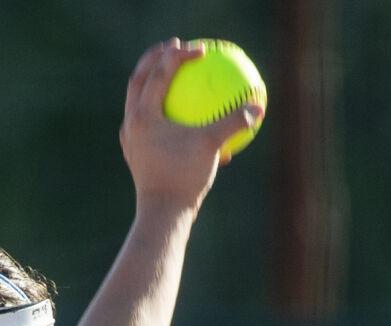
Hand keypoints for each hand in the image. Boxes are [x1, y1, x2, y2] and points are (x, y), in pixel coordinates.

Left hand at [120, 40, 262, 210]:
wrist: (162, 214)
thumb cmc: (184, 179)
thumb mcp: (212, 146)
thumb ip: (234, 122)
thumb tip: (259, 105)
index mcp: (144, 115)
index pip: (159, 73)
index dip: (179, 55)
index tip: (199, 49)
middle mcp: (131, 123)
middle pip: (138, 78)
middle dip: (154, 58)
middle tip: (173, 46)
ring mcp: (131, 138)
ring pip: (138, 101)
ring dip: (153, 83)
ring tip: (171, 72)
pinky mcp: (135, 152)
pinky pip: (147, 122)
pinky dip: (160, 110)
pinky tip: (178, 112)